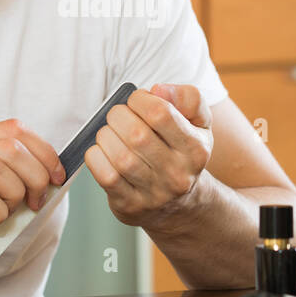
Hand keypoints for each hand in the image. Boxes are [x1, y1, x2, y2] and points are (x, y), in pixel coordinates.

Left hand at [83, 84, 213, 229]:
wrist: (181, 205)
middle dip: (118, 116)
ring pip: (120, 156)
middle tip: (118, 115)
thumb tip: (158, 90)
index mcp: (196, 149)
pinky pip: (105, 176)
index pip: (160, 113)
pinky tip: (103, 150)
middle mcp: (177, 174)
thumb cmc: (183, 153)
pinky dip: (96, 157)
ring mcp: (154, 194)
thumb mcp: (199, 123)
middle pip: (136, 134)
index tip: (137, 100)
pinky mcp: (130, 206)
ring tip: (110, 132)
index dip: (140, 99)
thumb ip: (188, 98)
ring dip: (105, 136)